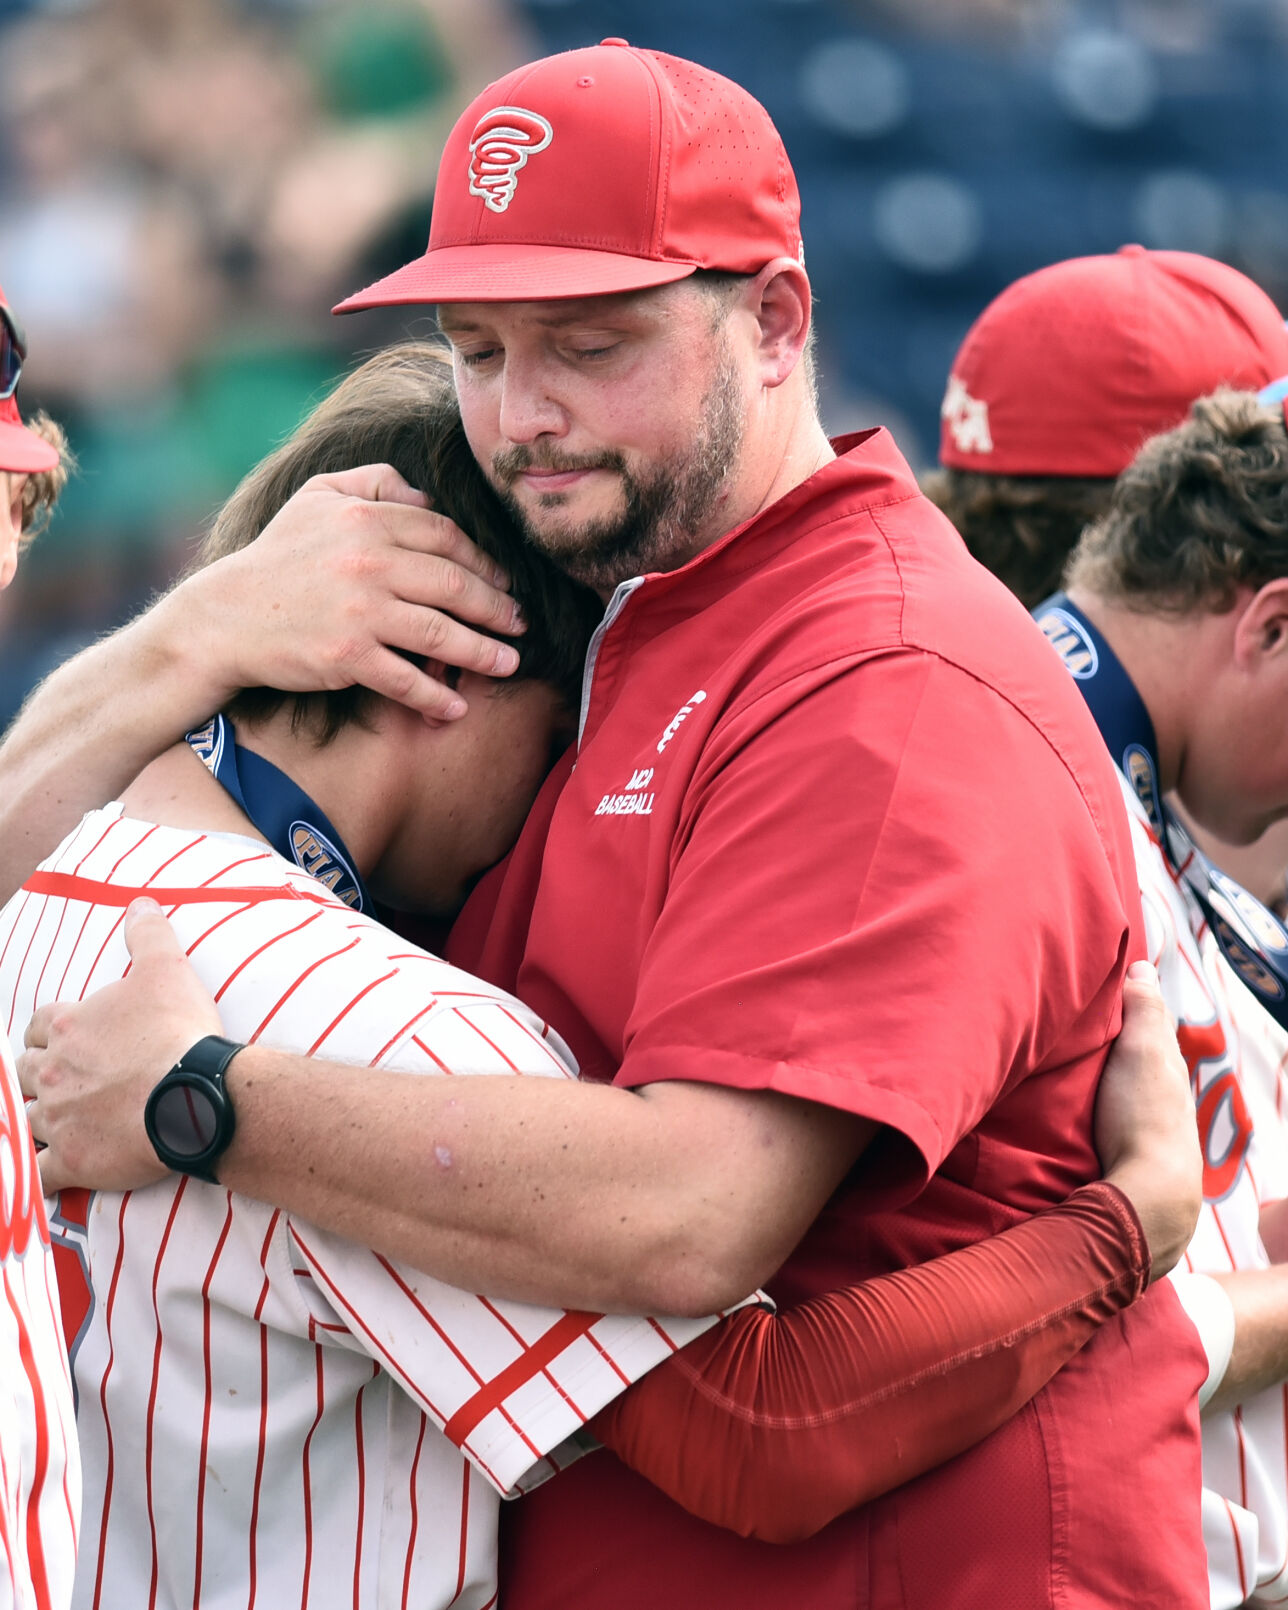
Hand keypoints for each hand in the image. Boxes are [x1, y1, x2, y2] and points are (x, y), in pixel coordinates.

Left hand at [19, 900, 222, 1193]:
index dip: (49, 1031)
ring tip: (49, 1124)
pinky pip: (37, 1173)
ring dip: (34, 1121)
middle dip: (38, 1076)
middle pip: (26, 1074)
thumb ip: (149, 934)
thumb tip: (140, 902)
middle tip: (59, 1081)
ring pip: (26, 1121)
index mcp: (69, 1028)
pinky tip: (40, 1174)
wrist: (194, 1094)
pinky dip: (34, 1175)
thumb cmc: (179, 1032)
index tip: (61, 1037)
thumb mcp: (168, 969)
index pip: (40, 1026)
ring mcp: (58, 1119)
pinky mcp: (71, 1160)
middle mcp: (55, 1072)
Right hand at [163, 463, 526, 723]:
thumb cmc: (276, 557)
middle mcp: (368, 562)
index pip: (445, 537)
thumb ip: (373, 481)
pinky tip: (457, 707)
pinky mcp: (347, 657)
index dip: (482, 561)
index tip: (503, 582)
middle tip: (520, 624)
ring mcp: (359, 612)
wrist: (225, 617)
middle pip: (454, 585)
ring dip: (484, 652)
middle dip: (496, 607)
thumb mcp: (316, 496)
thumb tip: (423, 492)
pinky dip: (436, 697)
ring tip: (510, 664)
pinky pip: (406, 680)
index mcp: (366, 520)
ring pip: (442, 634)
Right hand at [1094, 961, 1200, 1281]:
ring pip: (1116, 1090)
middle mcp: (1159, 1097)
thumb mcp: (1144, 1051)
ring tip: (1060, 1063)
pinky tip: (1067, 1107)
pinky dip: (1089, 1105)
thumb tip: (1141, 966)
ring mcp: (1139, 1129)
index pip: (1147, 1023)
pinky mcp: (1120, 1155)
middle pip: (1131, 1058)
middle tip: (1069, 1020)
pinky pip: (1103, 1117)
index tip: (1091, 984)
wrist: (1144, 1199)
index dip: (1124, 1002)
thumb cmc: (1144, 1117)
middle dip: (1108, 1040)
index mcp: (1166, 1068)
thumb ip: (1144, 1009)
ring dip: (1095, 1077)